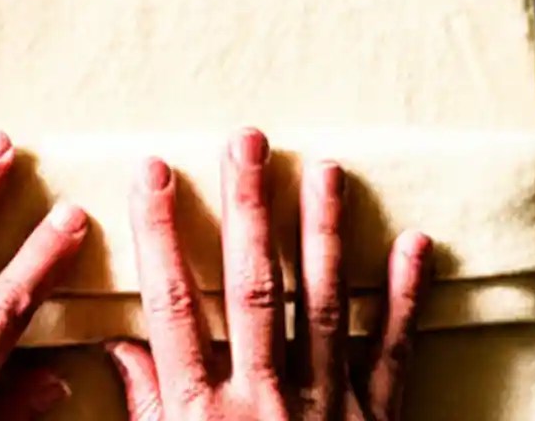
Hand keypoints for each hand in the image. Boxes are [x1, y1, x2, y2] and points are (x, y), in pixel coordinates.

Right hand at [107, 128, 431, 420]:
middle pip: (254, 289)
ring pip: (325, 306)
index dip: (162, 237)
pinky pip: (394, 353)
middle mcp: (265, 403)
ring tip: (322, 170)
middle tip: (247, 142)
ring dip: (323, 233)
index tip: (153, 174)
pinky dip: (406, 298)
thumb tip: (121, 347)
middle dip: (248, 209)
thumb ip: (147, 409)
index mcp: (204, 416)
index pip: (175, 308)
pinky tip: (413, 243)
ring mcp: (328, 410)